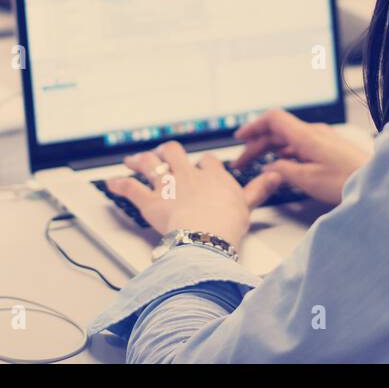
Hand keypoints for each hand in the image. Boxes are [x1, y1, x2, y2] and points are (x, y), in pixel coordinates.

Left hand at [106, 141, 279, 248]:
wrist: (207, 236)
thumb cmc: (228, 224)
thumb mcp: (249, 205)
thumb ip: (260, 188)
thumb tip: (277, 175)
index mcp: (213, 176)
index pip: (208, 163)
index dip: (204, 165)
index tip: (204, 167)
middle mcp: (188, 176)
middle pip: (174, 153)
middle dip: (168, 152)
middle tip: (163, 153)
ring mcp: (167, 187)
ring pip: (150, 165)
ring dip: (140, 160)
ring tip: (132, 158)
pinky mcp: (150, 202)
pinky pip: (131, 189)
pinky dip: (119, 185)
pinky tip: (111, 182)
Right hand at [234, 109, 369, 206]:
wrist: (376, 182)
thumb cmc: (347, 180)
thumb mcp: (308, 180)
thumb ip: (283, 171)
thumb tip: (267, 168)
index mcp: (306, 135)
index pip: (273, 118)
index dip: (253, 126)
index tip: (240, 137)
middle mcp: (314, 132)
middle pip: (278, 130)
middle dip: (257, 144)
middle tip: (243, 161)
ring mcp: (322, 139)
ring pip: (288, 138)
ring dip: (270, 150)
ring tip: (258, 165)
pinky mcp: (329, 148)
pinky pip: (300, 145)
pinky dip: (285, 153)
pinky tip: (282, 166)